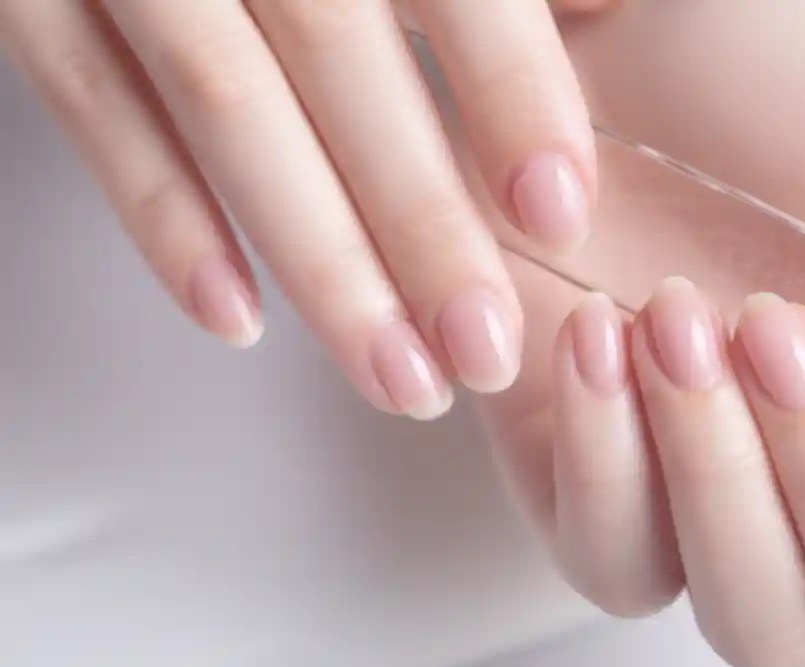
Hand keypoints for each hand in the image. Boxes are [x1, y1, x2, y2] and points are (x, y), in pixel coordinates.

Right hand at [0, 0, 611, 417]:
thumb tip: (606, 12)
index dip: (510, 88)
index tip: (556, 214)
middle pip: (337, 58)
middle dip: (419, 219)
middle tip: (486, 351)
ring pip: (225, 102)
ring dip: (317, 258)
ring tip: (398, 380)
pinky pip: (87, 102)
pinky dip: (162, 216)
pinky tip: (237, 318)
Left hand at [461, 0, 804, 666]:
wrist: (598, 45)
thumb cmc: (769, 88)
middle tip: (785, 337)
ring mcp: (717, 505)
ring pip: (763, 627)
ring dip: (725, 483)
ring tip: (681, 321)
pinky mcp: (599, 495)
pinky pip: (614, 567)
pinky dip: (611, 463)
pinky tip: (596, 338)